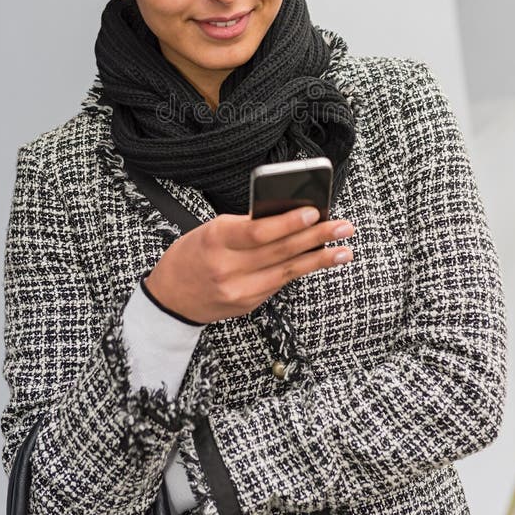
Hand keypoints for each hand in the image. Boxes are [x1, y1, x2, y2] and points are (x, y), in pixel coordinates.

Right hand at [144, 206, 355, 323]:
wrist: (170, 297)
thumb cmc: (192, 254)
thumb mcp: (211, 230)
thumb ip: (246, 225)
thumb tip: (289, 215)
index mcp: (215, 240)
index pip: (257, 231)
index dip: (288, 222)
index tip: (314, 211)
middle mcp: (228, 268)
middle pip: (279, 251)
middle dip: (316, 237)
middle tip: (343, 226)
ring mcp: (239, 290)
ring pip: (287, 271)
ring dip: (320, 258)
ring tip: (344, 249)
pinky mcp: (249, 303)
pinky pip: (281, 282)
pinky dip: (303, 269)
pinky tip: (321, 260)